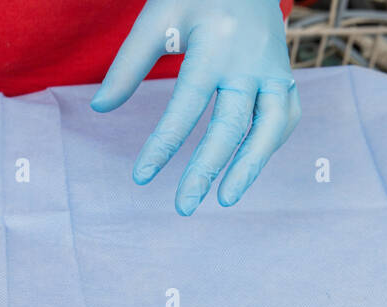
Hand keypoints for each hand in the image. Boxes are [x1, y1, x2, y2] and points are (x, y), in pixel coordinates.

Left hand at [92, 0, 299, 214]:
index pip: (187, 105)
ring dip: (249, 167)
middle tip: (184, 206)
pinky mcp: (286, 75)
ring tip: (225, 199)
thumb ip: (128, 64)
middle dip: (206, 169)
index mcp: (217, 44)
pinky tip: (245, 169)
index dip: (164, 144)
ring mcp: (275, 69)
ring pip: (270, 127)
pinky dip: (268, 145)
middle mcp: (251, 60)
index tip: (141, 177)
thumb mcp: (157, 18)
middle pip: (231, 125)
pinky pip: (286, 117)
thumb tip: (100, 108)